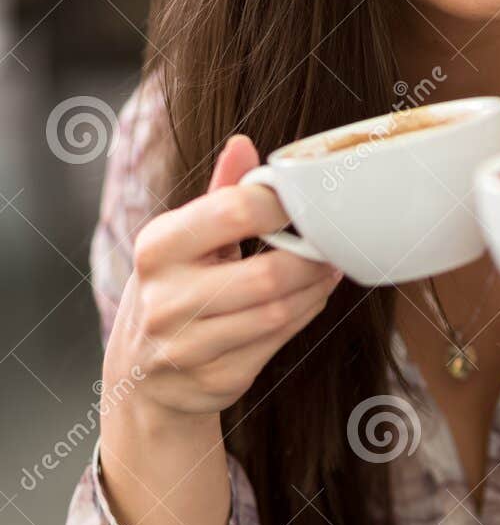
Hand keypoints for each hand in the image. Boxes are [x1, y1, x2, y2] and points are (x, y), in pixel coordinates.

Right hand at [103, 135, 343, 422]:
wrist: (143, 378)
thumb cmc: (173, 292)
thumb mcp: (182, 241)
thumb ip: (218, 195)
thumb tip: (244, 145)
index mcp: (157, 248)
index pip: (234, 211)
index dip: (281, 206)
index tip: (303, 204)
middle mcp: (165, 299)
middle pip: (266, 274)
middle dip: (310, 259)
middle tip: (330, 246)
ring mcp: (188, 346)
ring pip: (278, 312)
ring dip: (315, 288)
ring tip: (326, 270)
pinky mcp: (216, 380)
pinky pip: (277, 341)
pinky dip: (304, 315)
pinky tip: (309, 299)